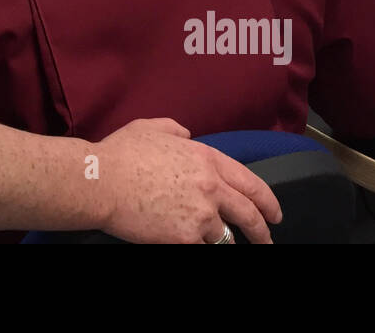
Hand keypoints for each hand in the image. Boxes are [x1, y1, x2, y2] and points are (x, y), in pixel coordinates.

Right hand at [93, 119, 282, 243]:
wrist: (101, 181)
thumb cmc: (122, 153)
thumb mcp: (151, 127)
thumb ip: (175, 129)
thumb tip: (187, 135)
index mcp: (206, 159)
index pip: (250, 182)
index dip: (267, 200)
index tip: (273, 213)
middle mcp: (211, 187)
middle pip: (248, 214)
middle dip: (262, 230)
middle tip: (266, 239)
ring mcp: (200, 215)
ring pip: (224, 236)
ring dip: (225, 241)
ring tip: (226, 244)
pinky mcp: (185, 238)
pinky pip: (202, 247)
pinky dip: (200, 246)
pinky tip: (193, 243)